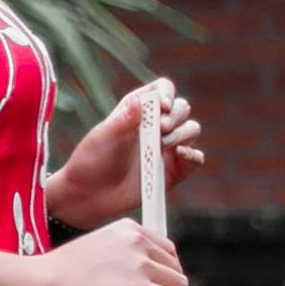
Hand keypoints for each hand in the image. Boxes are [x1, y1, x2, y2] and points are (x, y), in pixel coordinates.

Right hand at [44, 214, 196, 285]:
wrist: (48, 281)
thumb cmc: (66, 270)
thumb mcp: (100, 247)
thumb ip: (124, 254)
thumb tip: (141, 277)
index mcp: (130, 228)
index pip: (166, 248)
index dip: (169, 269)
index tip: (165, 285)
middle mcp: (140, 242)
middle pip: (174, 267)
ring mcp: (142, 266)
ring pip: (179, 284)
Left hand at [58, 80, 204, 229]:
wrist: (90, 196)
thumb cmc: (92, 161)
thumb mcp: (104, 137)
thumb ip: (123, 119)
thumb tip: (138, 100)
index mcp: (138, 111)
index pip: (162, 89)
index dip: (167, 93)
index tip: (162, 106)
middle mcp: (156, 126)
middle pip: (181, 108)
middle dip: (176, 115)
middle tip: (162, 128)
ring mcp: (166, 148)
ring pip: (191, 129)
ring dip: (183, 133)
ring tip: (164, 144)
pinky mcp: (173, 170)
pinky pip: (195, 159)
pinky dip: (193, 155)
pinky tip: (180, 154)